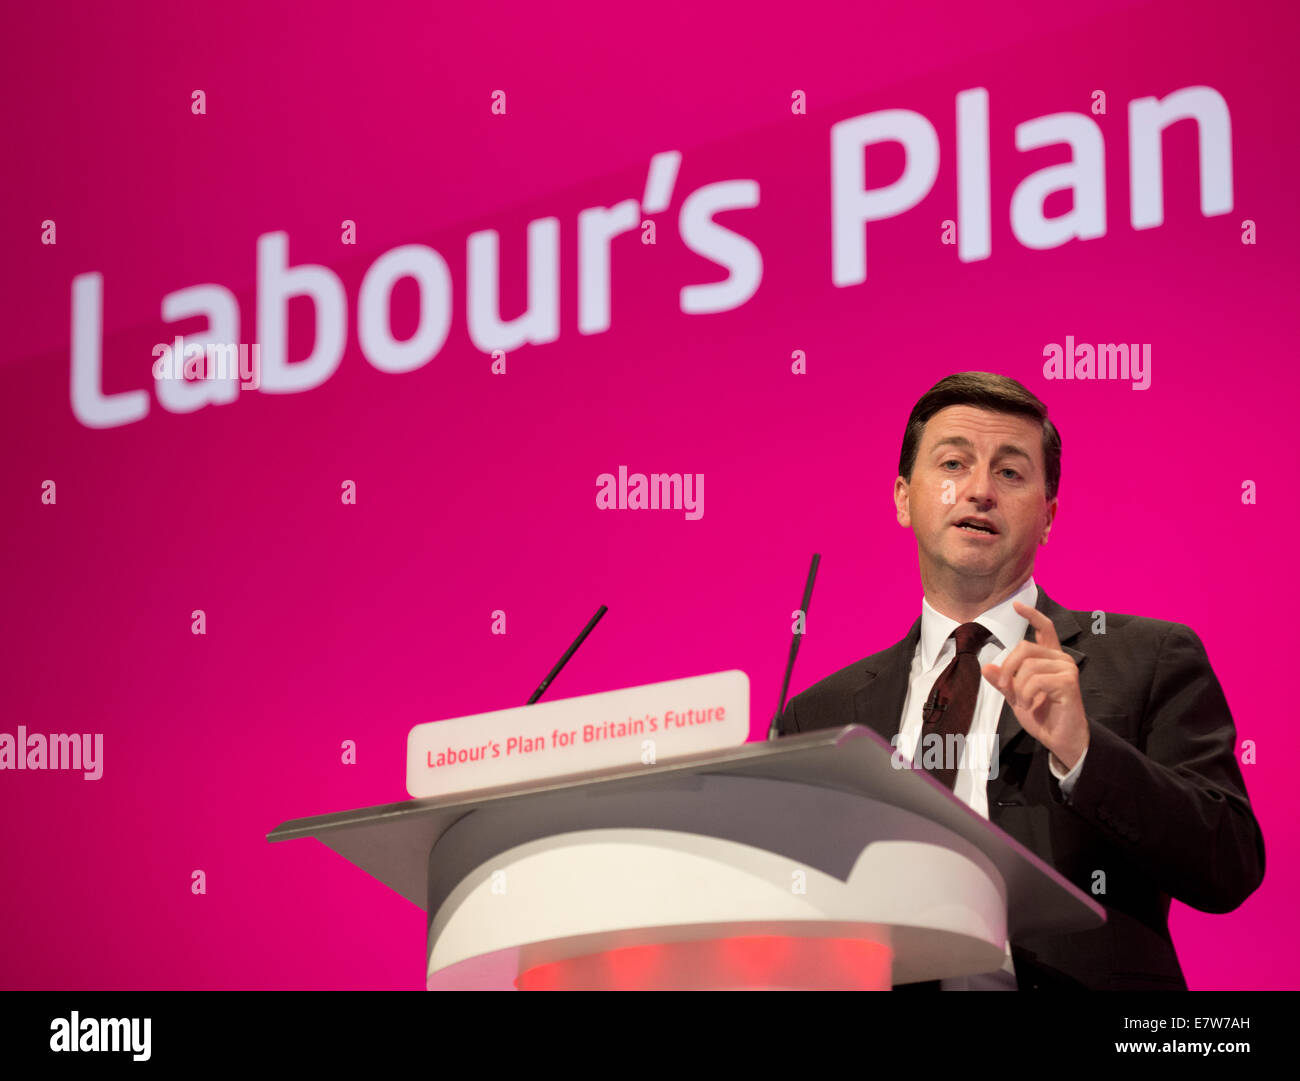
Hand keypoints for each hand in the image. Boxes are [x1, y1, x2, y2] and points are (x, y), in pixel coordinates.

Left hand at [981, 602, 1088, 771]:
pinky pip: (1035, 679)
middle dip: (1007, 670)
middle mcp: (1060, 659)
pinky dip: (1025, 694)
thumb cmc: (1042, 716)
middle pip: (1023, 648)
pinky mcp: (1068, 681)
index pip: (1044, 628)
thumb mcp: (1016, 696)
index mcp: (1049, 658)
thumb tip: (986, 666)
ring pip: (1027, 666)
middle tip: (1006, 690)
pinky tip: (1030, 705)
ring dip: (1017, 687)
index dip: (1031, 615)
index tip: (1016, 605)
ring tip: (1022, 702)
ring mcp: (1066, 668)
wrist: (1060, 739)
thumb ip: (1003, 681)